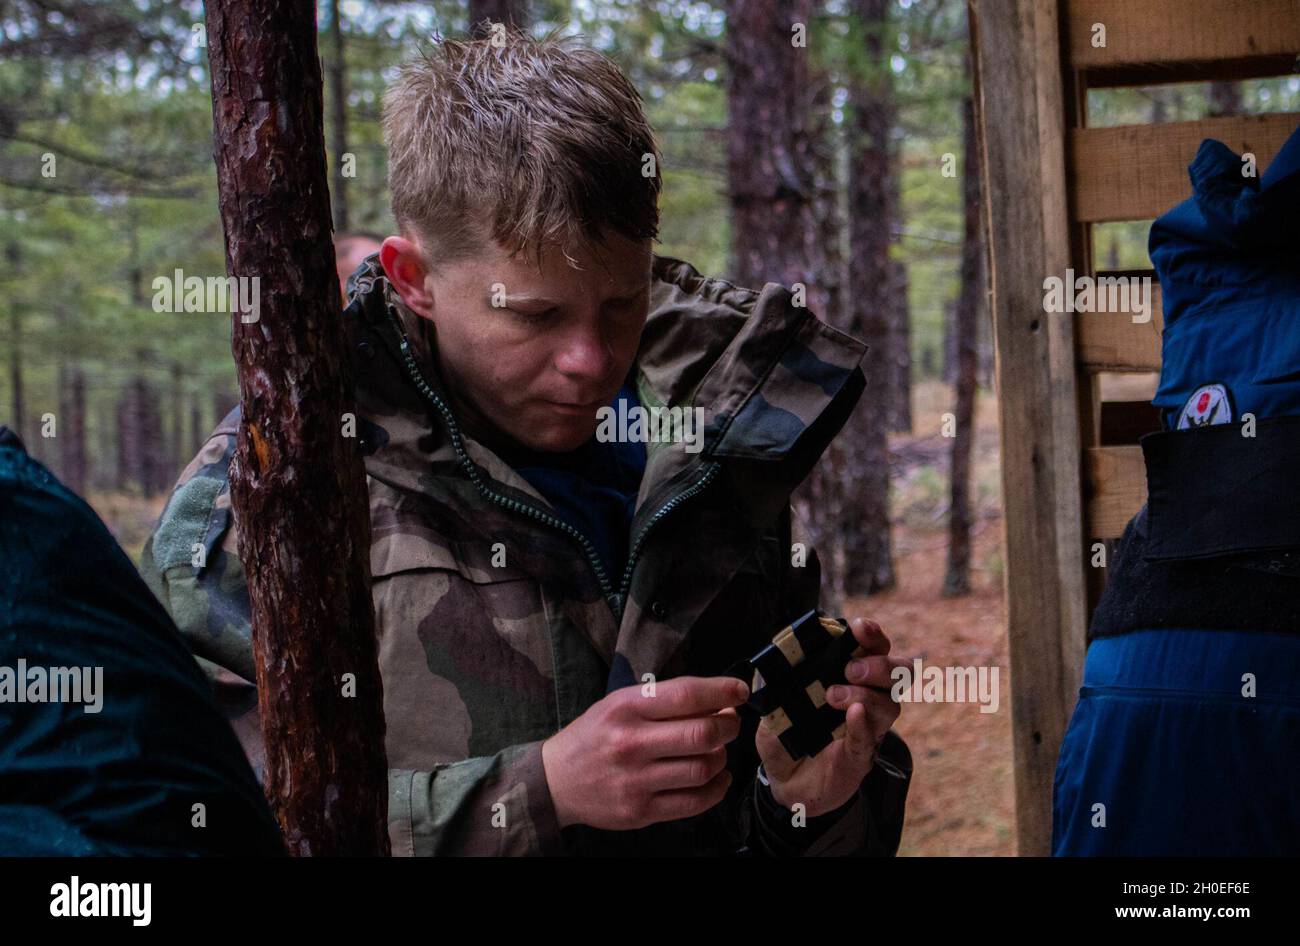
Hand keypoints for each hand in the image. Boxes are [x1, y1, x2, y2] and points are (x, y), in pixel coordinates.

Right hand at [541, 675, 748, 829]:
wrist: (556, 780)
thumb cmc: (594, 735)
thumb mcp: (620, 703)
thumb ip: (664, 700)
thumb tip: (719, 699)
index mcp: (626, 707)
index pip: (686, 695)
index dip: (722, 691)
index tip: (740, 691)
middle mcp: (631, 743)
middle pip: (702, 734)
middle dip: (729, 726)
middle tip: (731, 722)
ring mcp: (637, 781)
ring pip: (703, 769)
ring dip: (722, 758)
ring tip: (716, 750)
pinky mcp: (641, 811)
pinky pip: (694, 802)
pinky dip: (716, 789)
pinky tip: (716, 778)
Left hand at [755, 617, 904, 816]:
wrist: (785, 782)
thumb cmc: (786, 736)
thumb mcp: (774, 703)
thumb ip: (773, 683)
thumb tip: (770, 659)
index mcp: (850, 679)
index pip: (875, 649)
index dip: (873, 635)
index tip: (859, 628)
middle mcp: (868, 700)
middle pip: (899, 673)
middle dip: (879, 664)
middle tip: (849, 668)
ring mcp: (867, 729)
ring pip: (889, 705)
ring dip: (865, 693)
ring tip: (832, 695)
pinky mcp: (860, 758)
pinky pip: (869, 738)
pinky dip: (862, 724)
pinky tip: (853, 714)